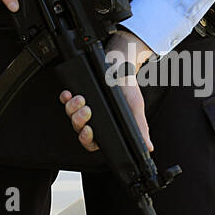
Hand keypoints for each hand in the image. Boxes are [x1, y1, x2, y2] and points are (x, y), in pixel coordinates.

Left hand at [59, 30, 154, 152]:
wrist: (121, 66)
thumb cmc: (129, 89)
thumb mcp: (136, 108)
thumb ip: (140, 128)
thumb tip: (149, 147)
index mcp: (105, 126)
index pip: (91, 142)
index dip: (87, 140)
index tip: (89, 131)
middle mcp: (92, 119)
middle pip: (78, 128)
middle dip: (79, 121)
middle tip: (87, 110)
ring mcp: (82, 107)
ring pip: (70, 115)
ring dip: (72, 109)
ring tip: (81, 99)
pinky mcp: (76, 94)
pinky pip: (65, 101)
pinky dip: (65, 98)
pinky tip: (69, 93)